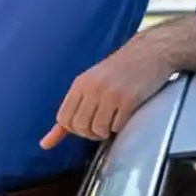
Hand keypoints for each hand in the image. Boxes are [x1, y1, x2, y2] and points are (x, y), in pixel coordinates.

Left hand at [40, 46, 173, 149]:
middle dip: (90, 134)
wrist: (149, 53)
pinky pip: (117, 127)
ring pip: (97, 130)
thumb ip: (72, 110)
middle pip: (80, 127)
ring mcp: (110, 94)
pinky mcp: (128, 99)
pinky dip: (120, 127)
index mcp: (80, 84)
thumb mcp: (91, 83)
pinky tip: (125, 115)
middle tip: (102, 126)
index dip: (74, 129)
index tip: (87, 125)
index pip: (64, 119)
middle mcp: (92, 88)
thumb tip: (46, 143)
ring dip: (106, 132)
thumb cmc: (120, 70)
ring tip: (113, 121)